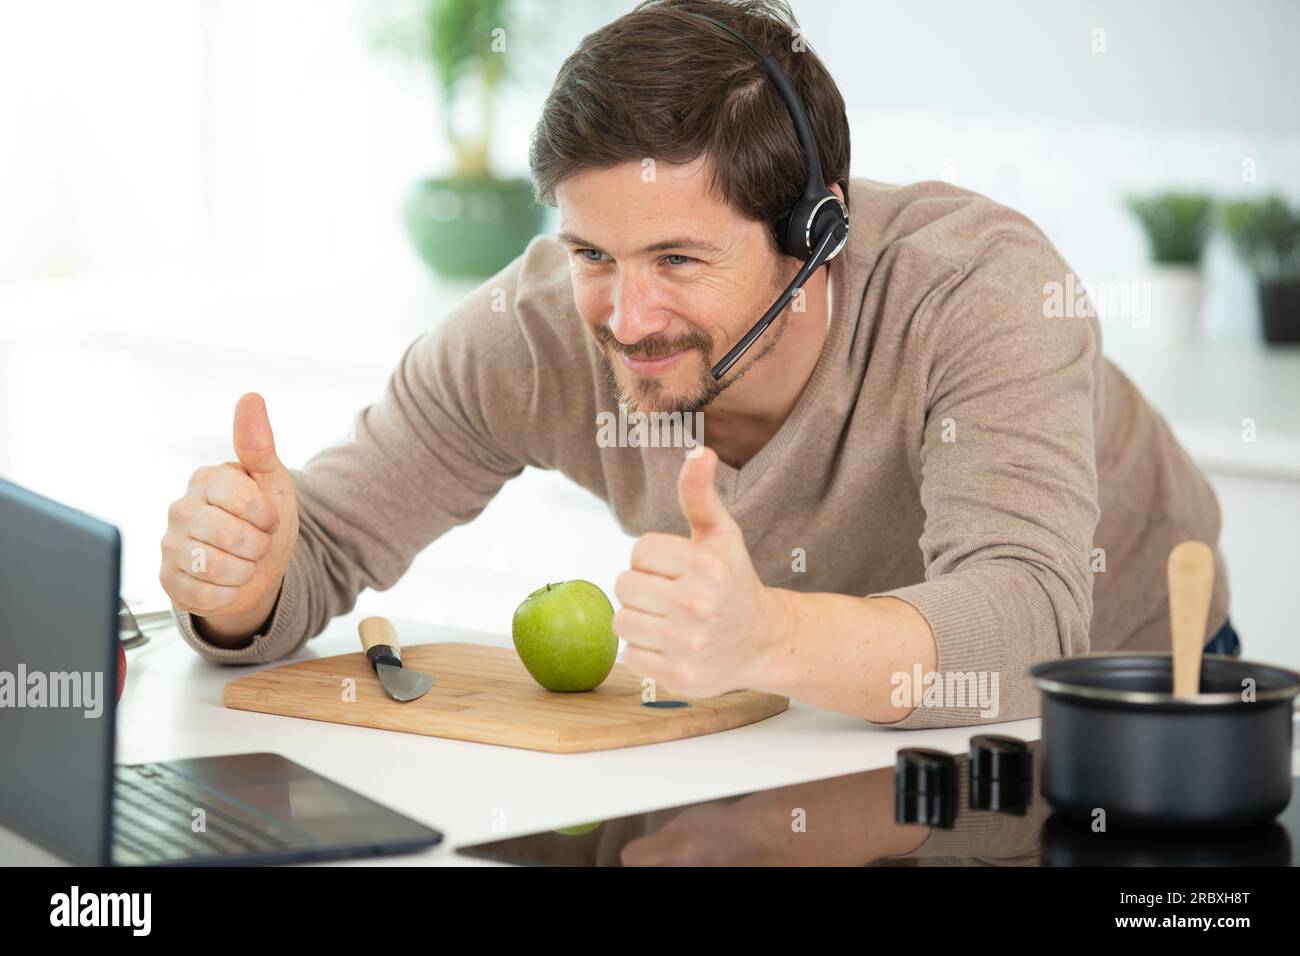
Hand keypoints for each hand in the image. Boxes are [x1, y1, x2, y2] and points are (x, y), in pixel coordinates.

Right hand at [159, 393, 298, 627]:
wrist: (257, 569)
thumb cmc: (263, 522)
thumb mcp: (272, 483)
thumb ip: (259, 443)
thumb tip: (250, 398)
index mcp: (207, 479)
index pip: (243, 499)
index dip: (266, 516)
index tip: (268, 518)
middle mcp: (181, 508)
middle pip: (232, 536)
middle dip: (257, 546)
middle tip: (256, 543)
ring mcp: (170, 544)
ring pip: (217, 567)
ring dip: (244, 571)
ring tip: (242, 562)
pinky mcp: (168, 579)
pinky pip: (204, 594)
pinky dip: (228, 593)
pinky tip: (227, 582)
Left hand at [613, 446, 784, 697]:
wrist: (764, 641)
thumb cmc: (733, 581)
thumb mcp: (722, 534)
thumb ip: (700, 494)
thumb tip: (699, 451)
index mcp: (707, 567)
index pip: (638, 551)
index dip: (651, 558)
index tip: (675, 568)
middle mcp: (698, 607)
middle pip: (624, 586)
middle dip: (642, 587)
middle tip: (669, 594)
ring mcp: (688, 646)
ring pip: (622, 621)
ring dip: (638, 619)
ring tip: (666, 618)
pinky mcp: (679, 678)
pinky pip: (629, 655)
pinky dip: (644, 649)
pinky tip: (670, 644)